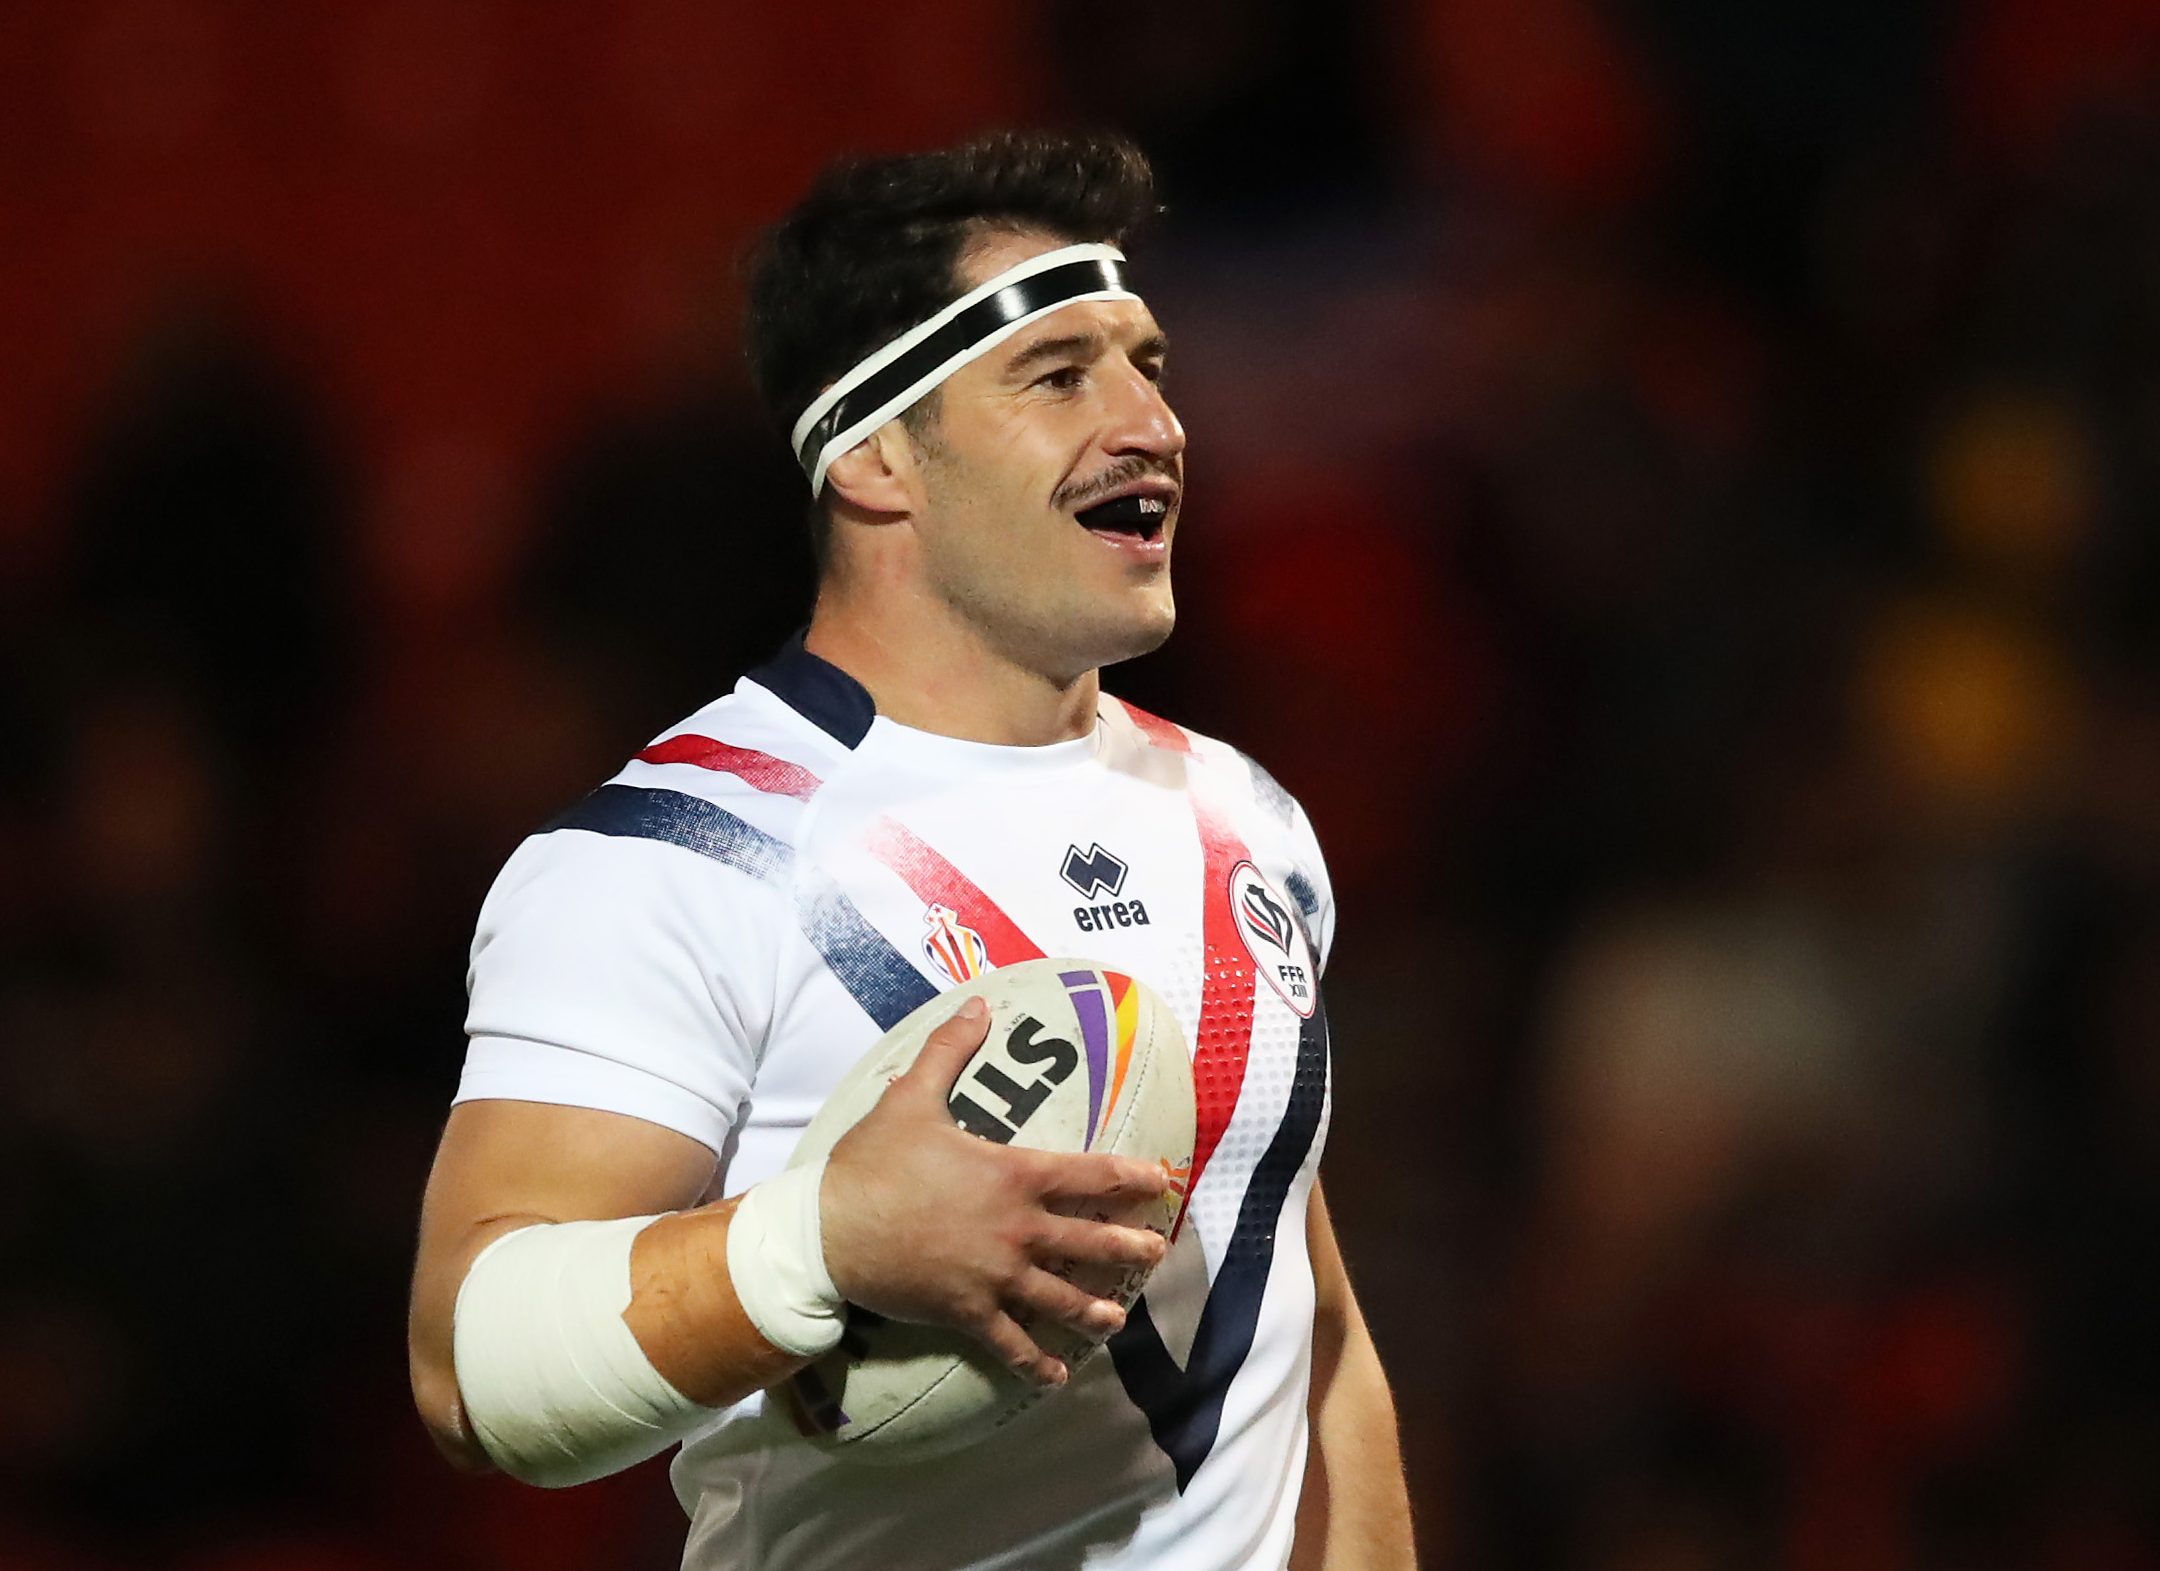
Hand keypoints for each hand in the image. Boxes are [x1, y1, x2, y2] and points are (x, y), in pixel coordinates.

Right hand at [818, 996, 1169, 1385]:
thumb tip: (977, 1005)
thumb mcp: (910, 1097)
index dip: (1131, 1178)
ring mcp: (996, 1277)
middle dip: (1128, 1246)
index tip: (1161, 1182)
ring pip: (1061, 1297)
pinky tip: (1056, 1375)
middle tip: (1157, 1252)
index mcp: (1012, 1176)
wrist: (829, 1232)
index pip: (1089, 1175)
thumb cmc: (872, 1163)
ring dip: (1094, 1308)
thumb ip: (949, 1051)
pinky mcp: (969, 1312)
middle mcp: (1017, 1230)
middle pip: (1089, 1241)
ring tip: (1117, 1318)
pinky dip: (1036, 1362)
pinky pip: (1011, 1343)